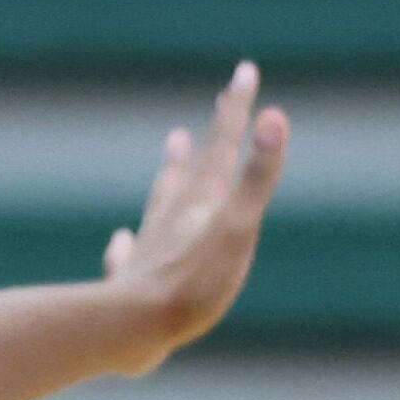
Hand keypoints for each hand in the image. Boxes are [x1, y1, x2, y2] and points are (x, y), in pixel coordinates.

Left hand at [103, 62, 291, 365]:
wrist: (132, 328)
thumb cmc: (193, 284)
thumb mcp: (237, 229)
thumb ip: (257, 177)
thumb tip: (277, 117)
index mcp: (201, 202)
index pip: (223, 145)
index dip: (238, 108)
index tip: (246, 71)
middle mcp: (173, 217)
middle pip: (195, 166)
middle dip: (212, 134)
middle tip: (219, 102)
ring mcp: (150, 247)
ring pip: (162, 200)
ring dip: (172, 172)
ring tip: (174, 148)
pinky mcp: (131, 283)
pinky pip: (129, 255)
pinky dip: (129, 244)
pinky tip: (122, 240)